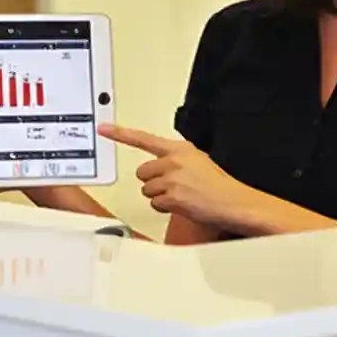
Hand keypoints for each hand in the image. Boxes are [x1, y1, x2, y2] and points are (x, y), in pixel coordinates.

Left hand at [98, 123, 259, 230]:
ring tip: (181, 195)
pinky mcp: (172, 196)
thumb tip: (161, 165)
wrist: (232, 202)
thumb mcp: (198, 160)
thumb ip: (176, 159)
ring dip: (160, 196)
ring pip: (147, 190)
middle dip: (153, 182)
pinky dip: (166, 207)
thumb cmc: (217, 185)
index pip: (143, 139)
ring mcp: (172, 178)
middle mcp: (173, 160)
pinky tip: (182, 205)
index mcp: (179, 149)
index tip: (104, 128)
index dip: (120, 134)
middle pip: (142, 172)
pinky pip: (156, 204)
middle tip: (172, 186)